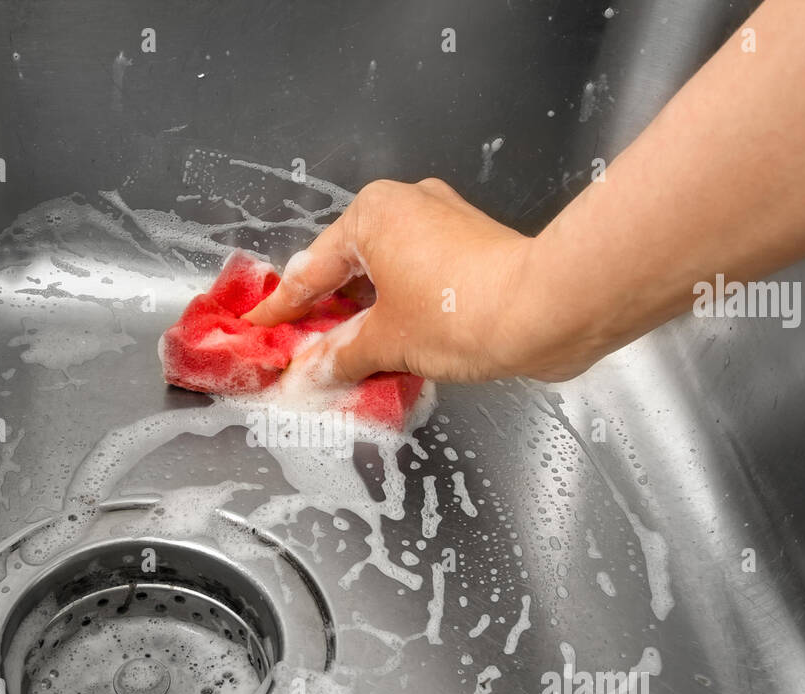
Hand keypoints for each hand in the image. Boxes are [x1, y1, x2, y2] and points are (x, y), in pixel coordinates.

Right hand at [242, 178, 600, 383]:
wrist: (546, 310)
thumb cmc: (458, 313)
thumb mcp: (386, 341)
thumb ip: (340, 357)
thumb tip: (310, 374)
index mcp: (373, 215)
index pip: (312, 269)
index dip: (283, 308)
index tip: (258, 327)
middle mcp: (407, 207)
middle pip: (349, 268)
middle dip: (327, 314)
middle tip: (299, 351)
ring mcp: (444, 225)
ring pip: (386, 275)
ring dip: (365, 317)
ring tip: (341, 359)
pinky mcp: (473, 249)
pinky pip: (418, 281)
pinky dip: (399, 312)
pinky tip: (388, 348)